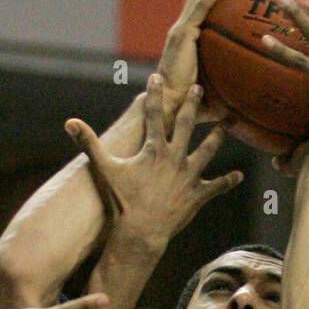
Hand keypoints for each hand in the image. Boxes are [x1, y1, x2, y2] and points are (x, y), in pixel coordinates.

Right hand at [65, 76, 243, 251]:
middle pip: (185, 124)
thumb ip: (89, 143)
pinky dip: (228, 181)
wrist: (141, 231)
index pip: (153, 115)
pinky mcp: (198, 195)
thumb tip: (69, 122)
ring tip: (224, 125)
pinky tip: (239, 175)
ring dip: (216, 137)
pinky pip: (216, 186)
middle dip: (191, 104)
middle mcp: (175, 157)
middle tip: (199, 88)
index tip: (156, 77)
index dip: (154, 95)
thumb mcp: (105, 170)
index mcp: (154, 149)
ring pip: (207, 150)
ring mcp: (189, 176)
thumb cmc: (123, 201)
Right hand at [158, 0, 248, 120]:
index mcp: (186, 39)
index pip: (202, 7)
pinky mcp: (182, 33)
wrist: (168, 109)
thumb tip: (242, 109)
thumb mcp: (209, 95)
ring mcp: (181, 29)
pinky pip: (204, 4)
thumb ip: (223, 92)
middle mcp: (182, 29)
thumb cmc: (186, 109)